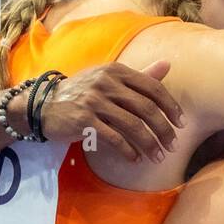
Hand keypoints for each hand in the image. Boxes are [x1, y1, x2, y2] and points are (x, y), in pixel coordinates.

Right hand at [35, 61, 184, 162]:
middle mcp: (106, 82)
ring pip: (132, 125)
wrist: (42, 104)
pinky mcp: (83, 120)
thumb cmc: (83, 92)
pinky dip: (127, 150)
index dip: (171, 107)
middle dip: (163, 129)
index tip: (181, 124)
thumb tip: (168, 65)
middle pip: (146, 108)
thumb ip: (140, 76)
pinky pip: (113, 138)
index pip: (153, 88)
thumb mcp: (110, 79)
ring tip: (157, 156)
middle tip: (172, 145)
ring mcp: (94, 101)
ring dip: (149, 144)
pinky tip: (135, 158)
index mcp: (117, 70)